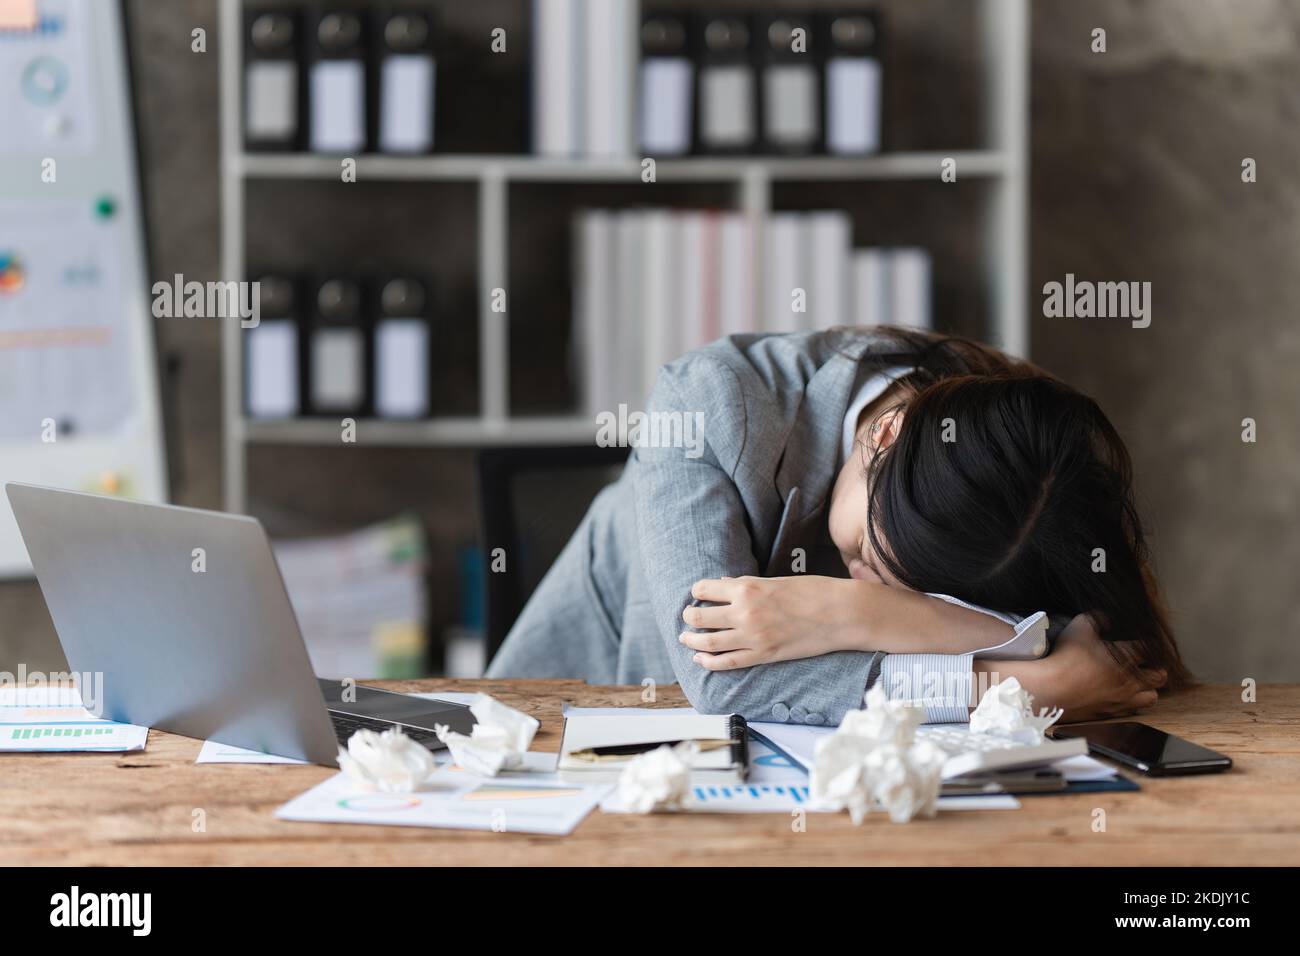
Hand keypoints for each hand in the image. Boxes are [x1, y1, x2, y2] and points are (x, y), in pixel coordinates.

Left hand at [679, 575, 866, 669]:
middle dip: (689, 616)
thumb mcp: (775, 580)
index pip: (705, 589)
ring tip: (686, 639)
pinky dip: (709, 662)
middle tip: (687, 617)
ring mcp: (753, 637)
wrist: (839, 614)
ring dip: (692, 641)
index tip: (697, 594)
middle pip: (700, 617)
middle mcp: (744, 612)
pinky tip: (700, 660)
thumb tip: (724, 584)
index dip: (697, 591)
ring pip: (708, 642)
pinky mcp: (763, 655)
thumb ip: (746, 584)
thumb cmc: (812, 591)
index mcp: (746, 588)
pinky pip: (728, 662)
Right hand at [979, 614, 1166, 722]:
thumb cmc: (1065, 656)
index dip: (1148, 643)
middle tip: (1146, 664)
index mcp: (1126, 657)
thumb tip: (1108, 618)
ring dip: (1149, 689)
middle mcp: (1131, 680)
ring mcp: (1123, 700)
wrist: (1050, 690)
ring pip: (1152, 697)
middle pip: (1160, 676)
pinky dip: (1132, 703)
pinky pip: (1132, 711)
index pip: (1149, 648)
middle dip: (1156, 668)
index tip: (1140, 641)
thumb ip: (1097, 618)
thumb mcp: (1079, 626)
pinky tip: (1122, 697)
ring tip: (1139, 683)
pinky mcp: (1111, 713)